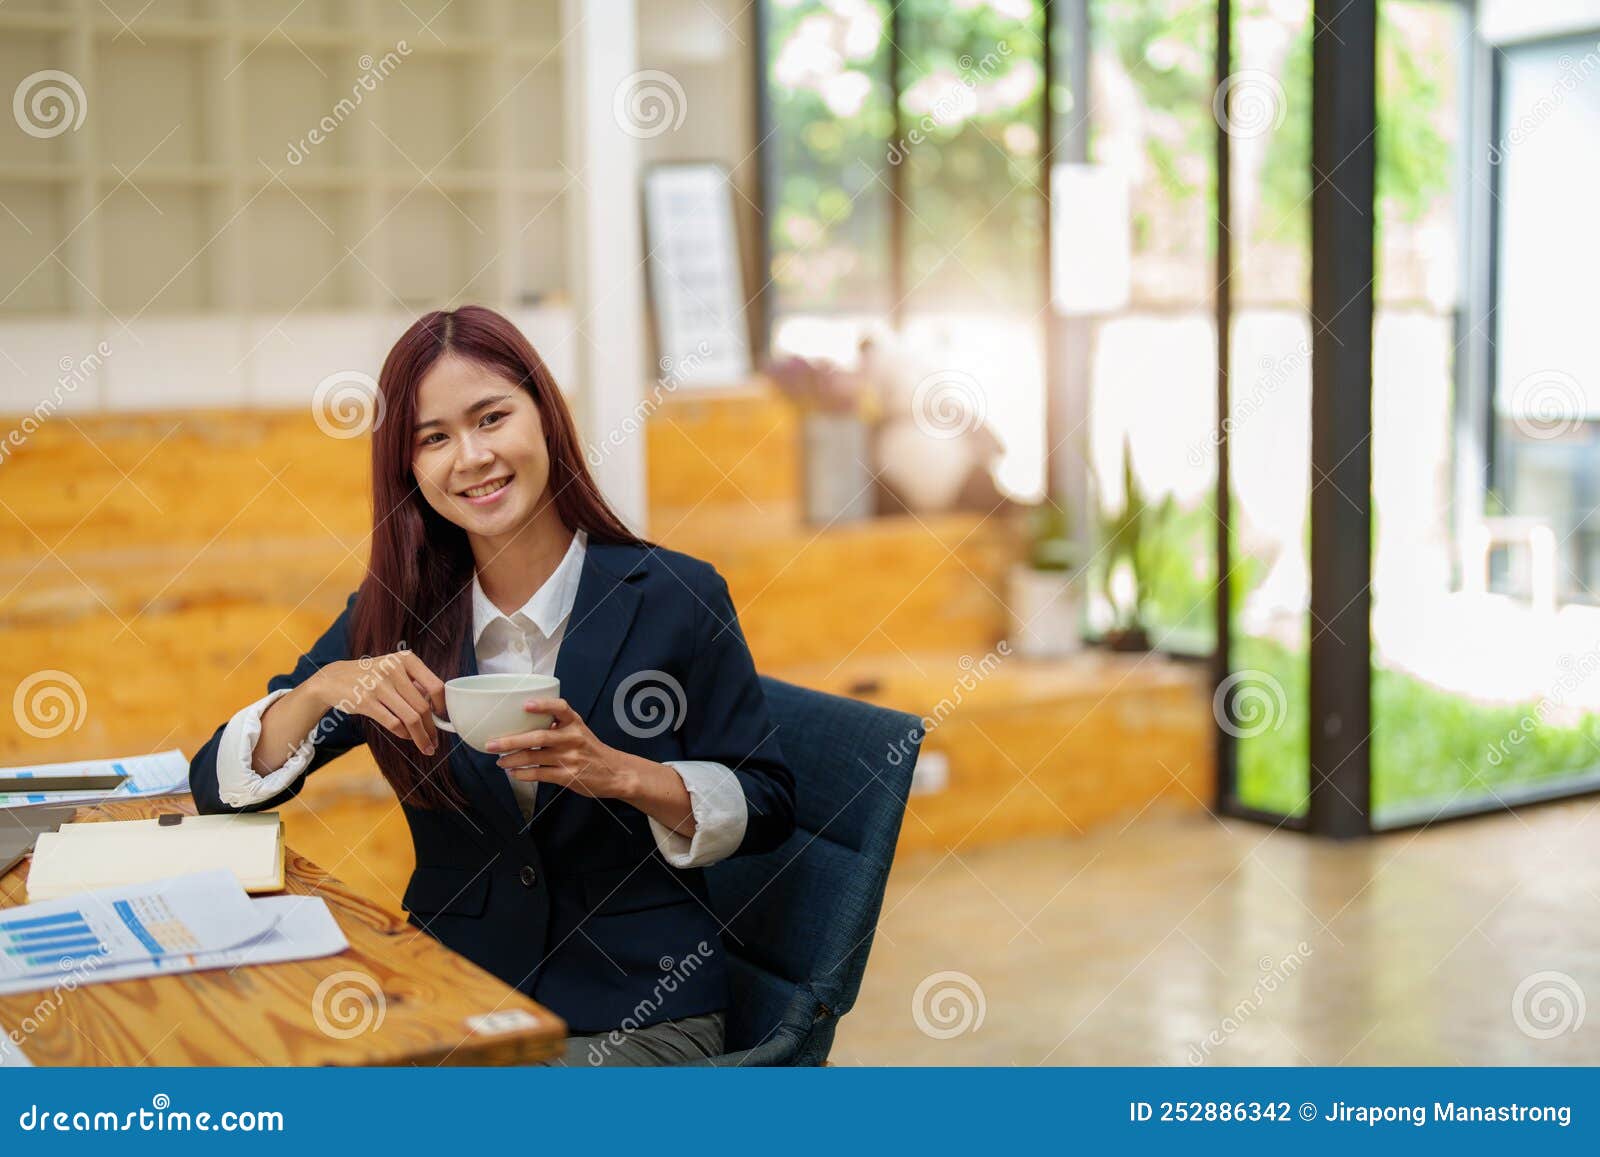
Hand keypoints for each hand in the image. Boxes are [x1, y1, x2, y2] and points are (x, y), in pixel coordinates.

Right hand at [307, 650, 446, 755]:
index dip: (442, 706)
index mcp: (406, 659)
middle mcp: (394, 669)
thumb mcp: (394, 669)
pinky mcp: (366, 702)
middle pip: (423, 707)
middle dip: (432, 729)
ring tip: (426, 746)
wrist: (334, 679)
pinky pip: (393, 723)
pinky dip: (404, 734)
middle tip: (436, 741)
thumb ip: (415, 684)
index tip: (442, 718)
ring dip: (421, 737)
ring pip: (411, 718)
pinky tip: (407, 737)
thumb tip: (438, 710)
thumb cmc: (372, 676)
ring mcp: (379, 685)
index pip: (435, 686)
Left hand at [485, 697, 635, 799]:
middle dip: (511, 741)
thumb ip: (558, 726)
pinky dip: (523, 774)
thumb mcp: (580, 731)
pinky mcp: (568, 776)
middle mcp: (573, 739)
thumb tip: (523, 724)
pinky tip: (513, 773)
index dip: (543, 705)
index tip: (526, 705)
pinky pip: (540, 774)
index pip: (560, 708)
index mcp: (575, 723)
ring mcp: (570, 758)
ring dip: (512, 759)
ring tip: (499, 761)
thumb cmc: (591, 750)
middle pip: (538, 737)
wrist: (615, 772)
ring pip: (534, 757)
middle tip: (492, 744)